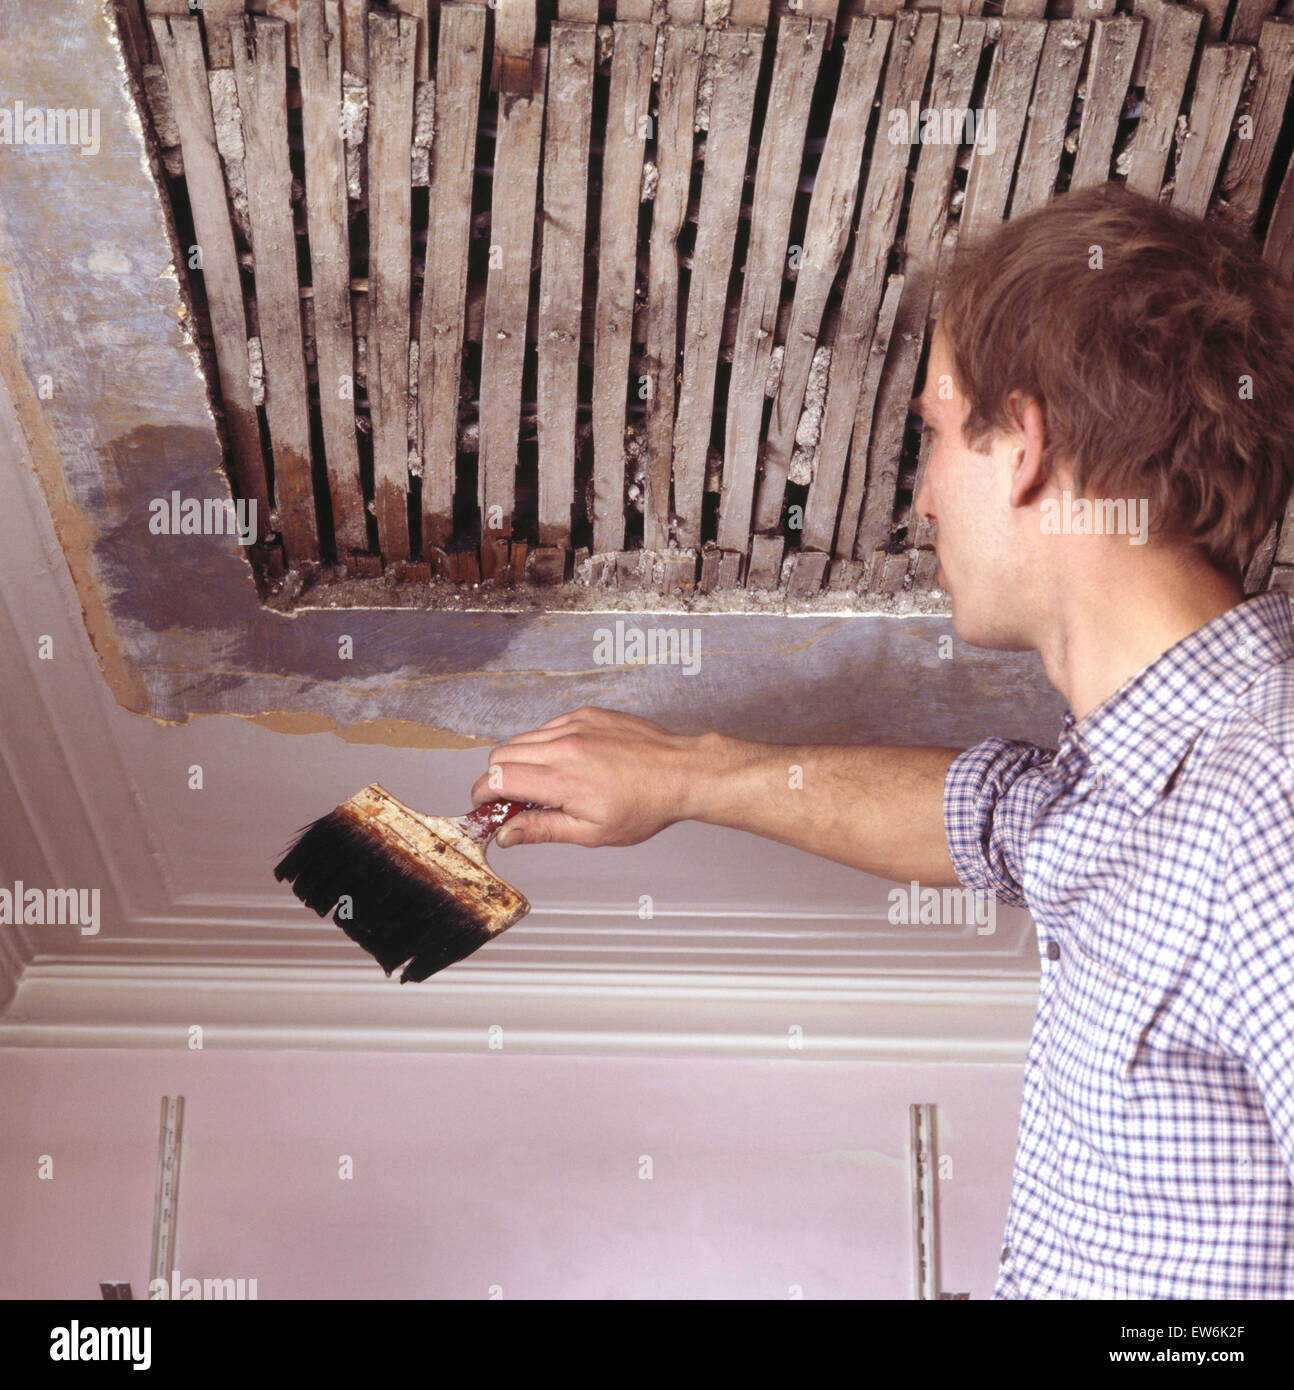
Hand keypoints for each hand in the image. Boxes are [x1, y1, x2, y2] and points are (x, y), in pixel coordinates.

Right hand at [469, 706, 706, 847]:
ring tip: (548, 783)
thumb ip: (542, 829)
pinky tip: (569, 763)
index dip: (482, 795)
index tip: (486, 806)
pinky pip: (548, 726)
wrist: (682, 772)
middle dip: (498, 779)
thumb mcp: (592, 832)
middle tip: (517, 800)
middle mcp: (564, 747)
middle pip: (500, 755)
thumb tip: (506, 833)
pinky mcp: (587, 714)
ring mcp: (575, 725)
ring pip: (522, 738)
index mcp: (562, 780)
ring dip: (522, 761)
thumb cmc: (645, 806)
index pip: (496, 778)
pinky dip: (546, 745)